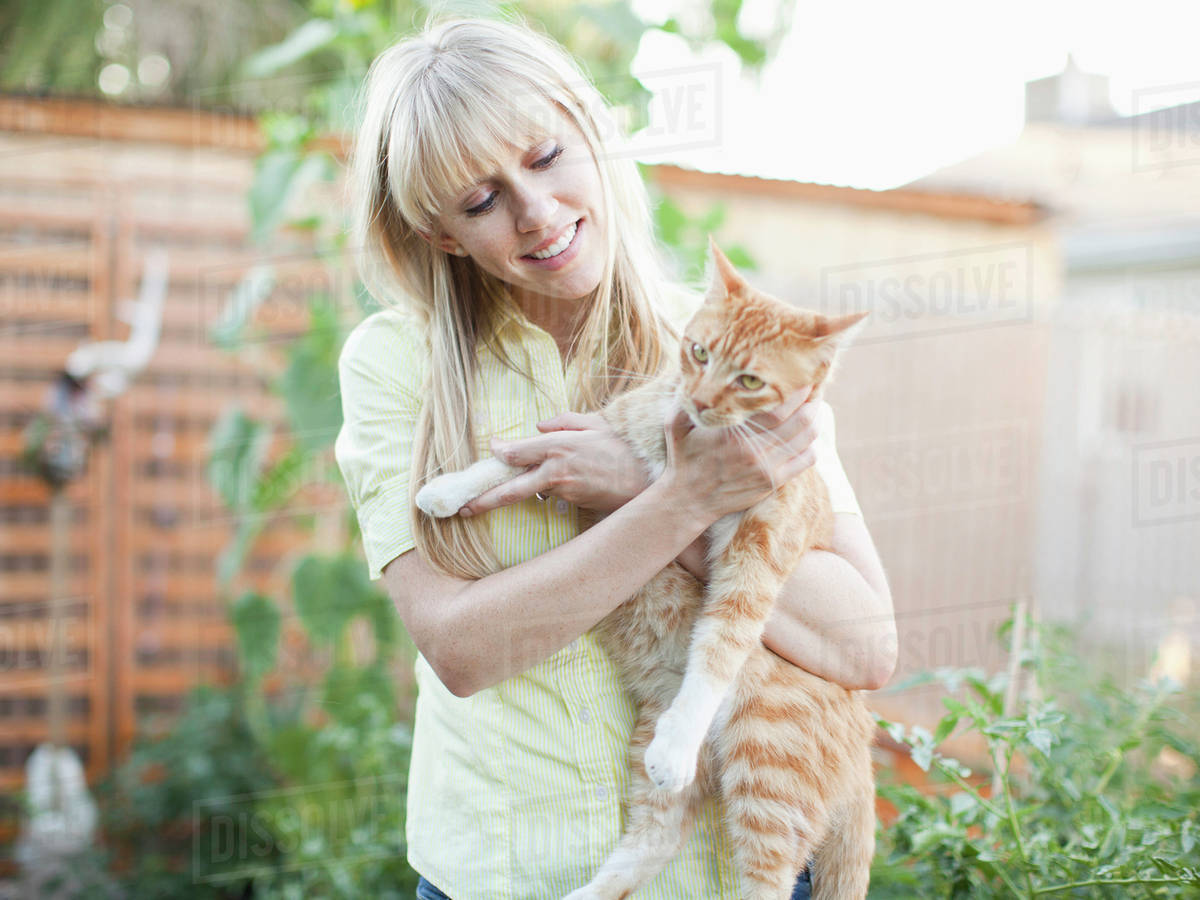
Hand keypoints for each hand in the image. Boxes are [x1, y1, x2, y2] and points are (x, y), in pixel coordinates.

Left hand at [457, 412, 650, 516]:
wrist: (648, 481)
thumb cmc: (623, 447)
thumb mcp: (595, 423)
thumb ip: (564, 420)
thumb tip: (538, 424)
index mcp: (559, 445)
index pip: (517, 452)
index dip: (499, 452)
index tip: (491, 450)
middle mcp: (556, 469)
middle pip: (511, 487)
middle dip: (484, 499)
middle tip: (463, 508)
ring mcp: (564, 490)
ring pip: (531, 492)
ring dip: (517, 492)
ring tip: (486, 501)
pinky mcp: (573, 503)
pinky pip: (552, 495)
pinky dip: (548, 490)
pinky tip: (559, 485)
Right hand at [660, 386, 819, 523]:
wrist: (688, 500)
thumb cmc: (683, 458)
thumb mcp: (675, 424)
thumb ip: (686, 398)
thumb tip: (696, 371)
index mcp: (734, 433)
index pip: (780, 408)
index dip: (797, 391)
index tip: (802, 377)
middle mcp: (755, 451)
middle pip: (802, 421)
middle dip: (813, 401)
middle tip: (814, 389)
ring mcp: (767, 468)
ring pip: (807, 439)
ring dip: (815, 420)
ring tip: (813, 408)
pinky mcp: (773, 482)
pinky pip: (806, 460)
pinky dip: (811, 445)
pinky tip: (805, 436)